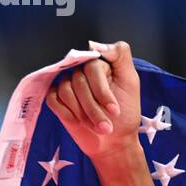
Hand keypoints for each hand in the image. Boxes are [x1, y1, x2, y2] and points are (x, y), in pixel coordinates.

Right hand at [45, 39, 141, 162]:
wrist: (114, 141)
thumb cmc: (126, 113)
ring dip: (84, 114)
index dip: (102, 90)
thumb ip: (120, 56)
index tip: (114, 109)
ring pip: (66, 91)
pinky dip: (68, 114)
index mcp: (100, 64)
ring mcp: (68, 84)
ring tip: (100, 128)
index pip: (93, 66)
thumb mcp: (131, 82)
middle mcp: (81, 71)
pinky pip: (53, 100)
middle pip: (79, 81)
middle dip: (94, 107)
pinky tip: (80, 123)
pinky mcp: (57, 99)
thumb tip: (95, 44)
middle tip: (107, 126)